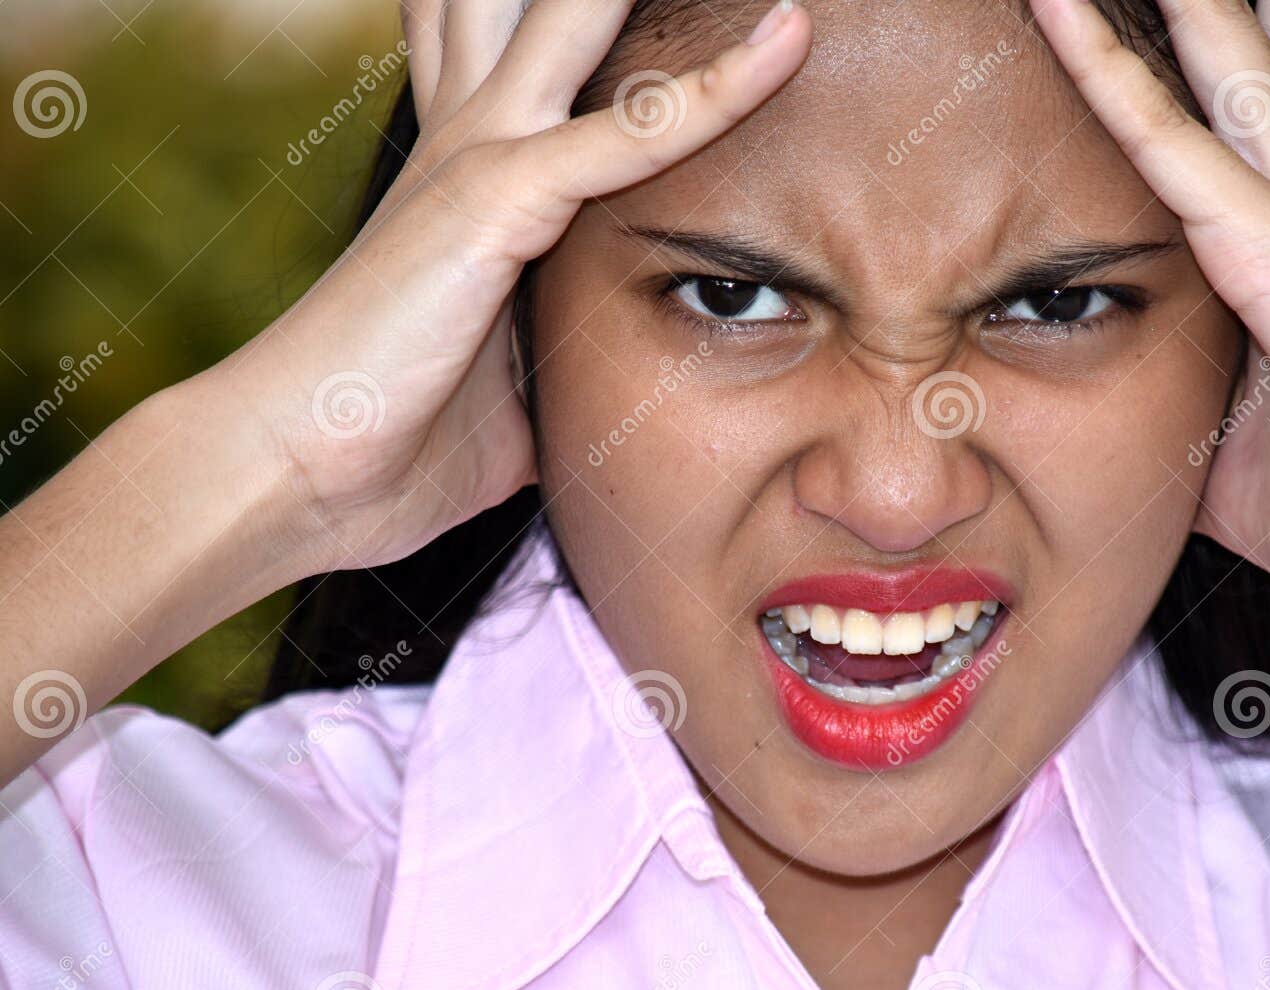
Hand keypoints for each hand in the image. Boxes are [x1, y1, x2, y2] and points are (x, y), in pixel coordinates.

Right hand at [212, 0, 810, 569]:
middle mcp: (471, 135)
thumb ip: (562, 354)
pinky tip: (785, 45)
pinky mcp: (494, 197)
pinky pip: (632, 132)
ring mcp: (481, 155)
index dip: (575, 12)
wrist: (294, 472)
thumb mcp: (509, 387)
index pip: (508, 41)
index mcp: (469, 168)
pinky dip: (716, 89)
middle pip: (543, 5)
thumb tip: (614, 397)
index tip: (665, 3)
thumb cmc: (393, 438)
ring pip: (579, 20)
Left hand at [1029, 0, 1269, 632]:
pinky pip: (1164, 138)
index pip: (1239, 114)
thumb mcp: (1228, 450)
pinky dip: (1106, 73)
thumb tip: (1112, 441)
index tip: (1128, 7)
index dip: (1195, 53)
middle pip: (1252, 51)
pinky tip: (1056, 9)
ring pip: (1219, 58)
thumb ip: (1177, 413)